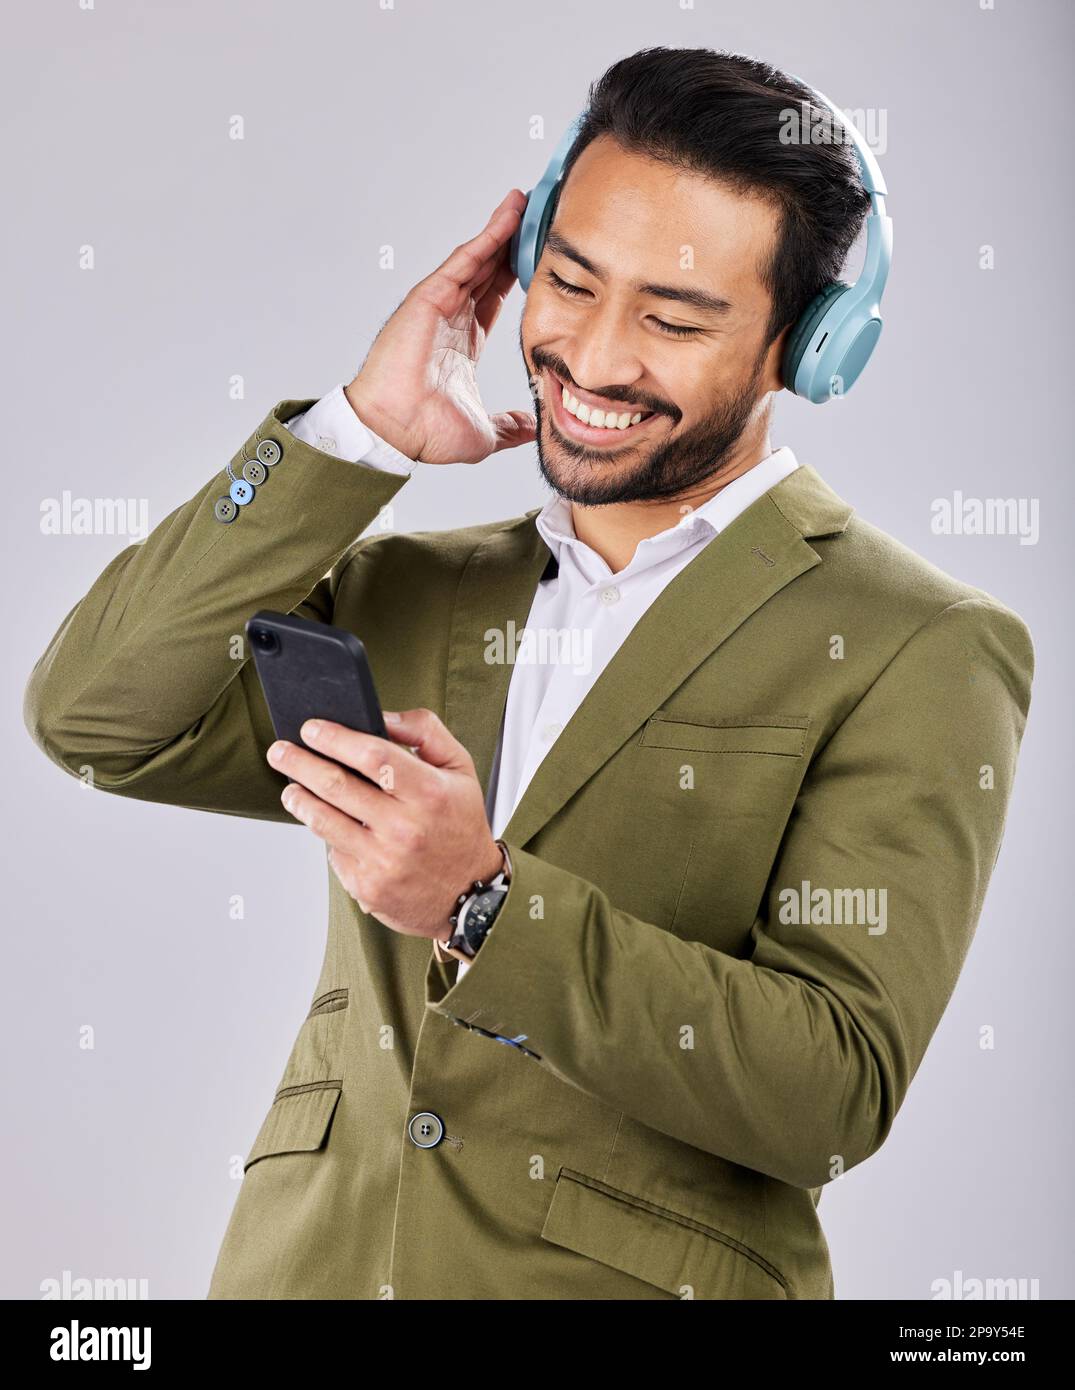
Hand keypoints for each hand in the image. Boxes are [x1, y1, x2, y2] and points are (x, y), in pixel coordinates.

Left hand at [266, 709, 503, 939]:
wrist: (469, 893)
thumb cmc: (460, 825)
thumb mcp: (460, 769)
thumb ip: (425, 732)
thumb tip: (383, 716)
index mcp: (430, 793)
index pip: (372, 755)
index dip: (335, 738)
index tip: (311, 729)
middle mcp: (406, 828)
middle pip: (336, 786)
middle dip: (300, 763)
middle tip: (280, 752)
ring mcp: (384, 860)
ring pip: (324, 821)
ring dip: (299, 798)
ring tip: (291, 787)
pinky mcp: (368, 886)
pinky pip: (333, 852)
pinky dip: (328, 835)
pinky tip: (329, 824)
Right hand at [344, 189, 537, 464]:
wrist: (395, 430)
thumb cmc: (425, 432)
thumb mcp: (485, 433)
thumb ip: (510, 426)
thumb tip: (532, 426)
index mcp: (463, 342)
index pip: (494, 298)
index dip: (516, 276)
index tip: (541, 259)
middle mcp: (451, 318)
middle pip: (487, 269)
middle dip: (512, 243)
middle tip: (539, 216)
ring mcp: (439, 305)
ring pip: (477, 257)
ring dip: (502, 228)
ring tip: (526, 201)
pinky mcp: (430, 296)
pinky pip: (464, 259)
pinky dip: (488, 235)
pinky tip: (509, 215)